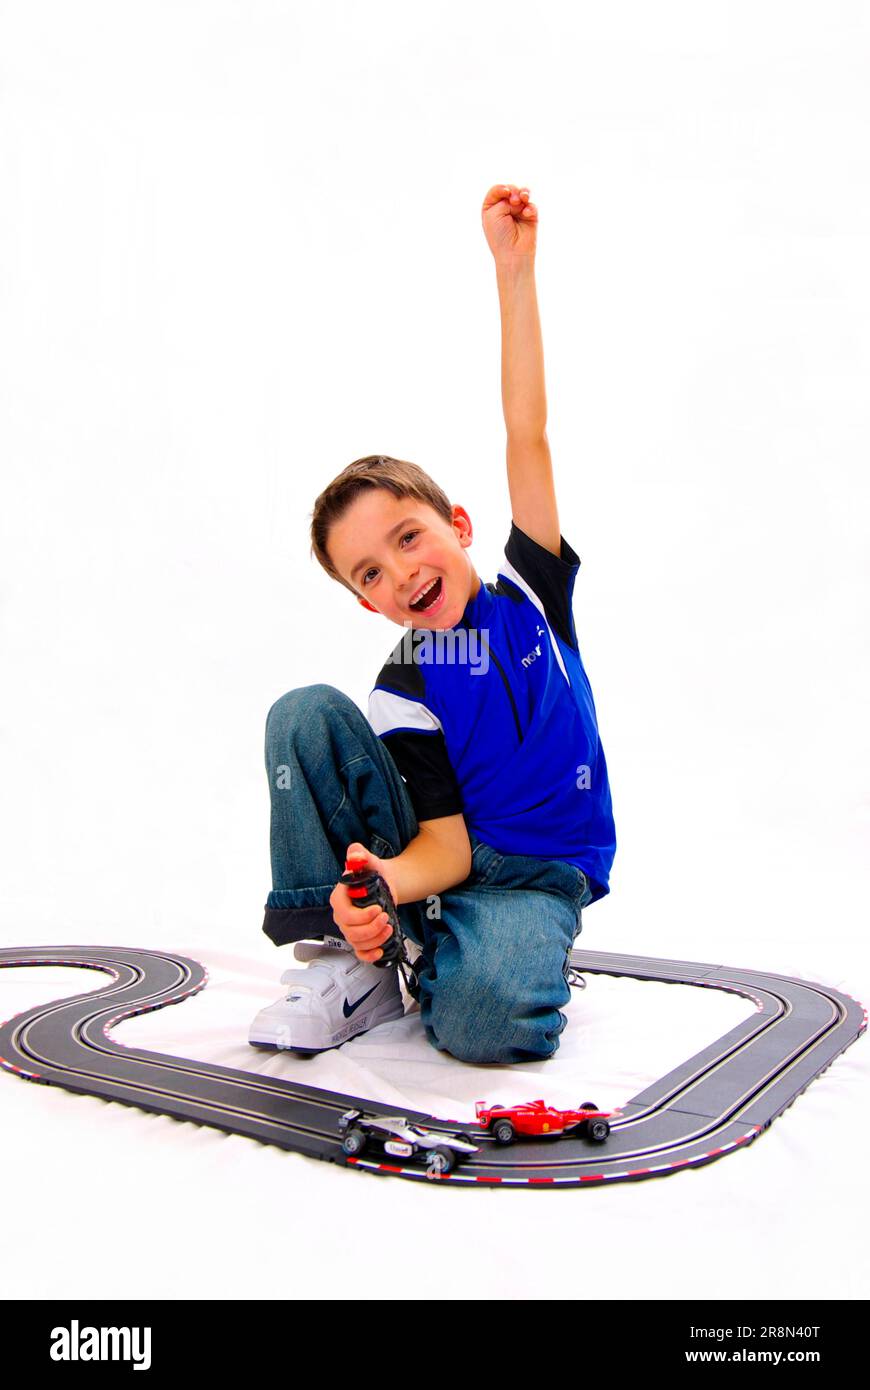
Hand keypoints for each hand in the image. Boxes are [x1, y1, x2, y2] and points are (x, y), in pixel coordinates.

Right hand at [328, 842, 400, 963]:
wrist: (387, 883)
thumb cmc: (375, 873)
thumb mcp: (368, 860)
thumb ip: (359, 854)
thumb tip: (355, 856)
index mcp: (339, 898)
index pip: (344, 914)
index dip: (361, 916)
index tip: (378, 909)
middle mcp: (341, 916)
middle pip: (351, 932)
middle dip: (371, 928)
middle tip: (385, 917)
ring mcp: (350, 929)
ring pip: (357, 943)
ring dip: (376, 938)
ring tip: (388, 927)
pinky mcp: (360, 939)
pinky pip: (360, 953)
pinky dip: (369, 955)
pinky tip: (380, 950)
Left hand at [481, 183, 537, 262]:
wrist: (513, 253)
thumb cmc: (499, 236)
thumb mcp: (492, 213)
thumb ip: (502, 198)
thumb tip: (519, 196)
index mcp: (492, 207)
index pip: (497, 190)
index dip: (501, 188)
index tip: (505, 193)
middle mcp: (505, 208)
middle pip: (511, 189)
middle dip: (513, 191)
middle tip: (513, 200)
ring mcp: (518, 212)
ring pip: (523, 193)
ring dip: (523, 193)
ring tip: (523, 199)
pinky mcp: (530, 217)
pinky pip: (532, 205)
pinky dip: (530, 207)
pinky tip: (526, 213)